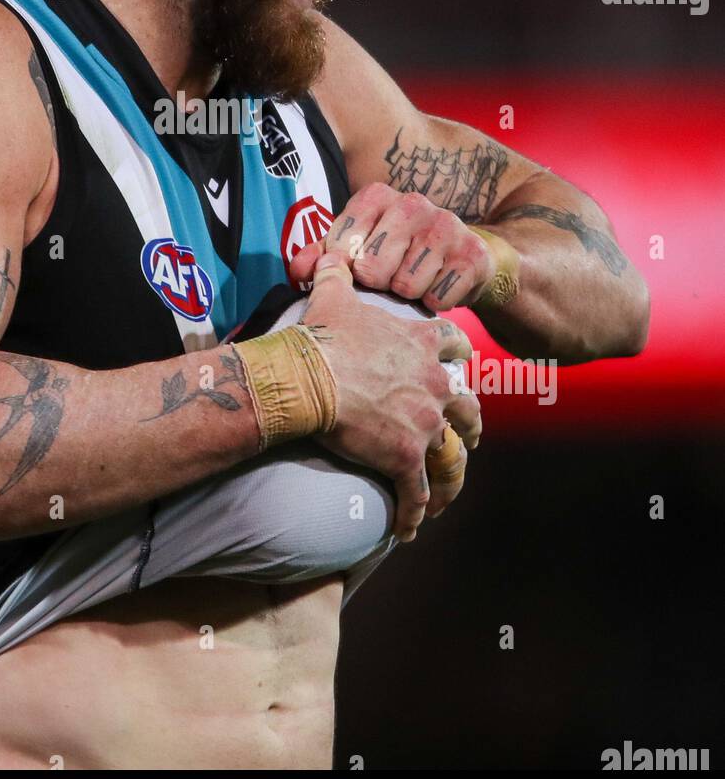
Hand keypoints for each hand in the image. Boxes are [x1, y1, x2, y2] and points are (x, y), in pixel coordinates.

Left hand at [288, 181, 494, 310]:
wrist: (462, 258)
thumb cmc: (398, 253)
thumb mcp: (356, 249)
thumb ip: (322, 257)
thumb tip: (297, 272)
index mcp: (377, 196)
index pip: (342, 244)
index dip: (346, 268)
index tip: (357, 269)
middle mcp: (413, 203)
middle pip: (372, 268)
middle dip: (378, 283)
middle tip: (389, 278)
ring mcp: (447, 226)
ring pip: (406, 285)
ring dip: (408, 295)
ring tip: (414, 282)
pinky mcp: (473, 254)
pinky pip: (439, 299)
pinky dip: (435, 303)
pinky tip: (438, 287)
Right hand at [302, 256, 481, 541]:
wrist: (308, 379)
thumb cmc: (321, 337)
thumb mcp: (332, 294)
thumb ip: (337, 271)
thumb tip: (329, 250)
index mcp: (422, 344)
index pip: (457, 346)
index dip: (458, 356)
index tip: (460, 364)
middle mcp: (434, 383)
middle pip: (468, 402)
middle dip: (470, 419)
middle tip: (469, 433)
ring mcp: (425, 422)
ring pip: (452, 451)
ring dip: (452, 470)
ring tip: (447, 488)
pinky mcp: (407, 456)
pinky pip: (419, 492)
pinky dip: (416, 512)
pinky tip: (410, 528)